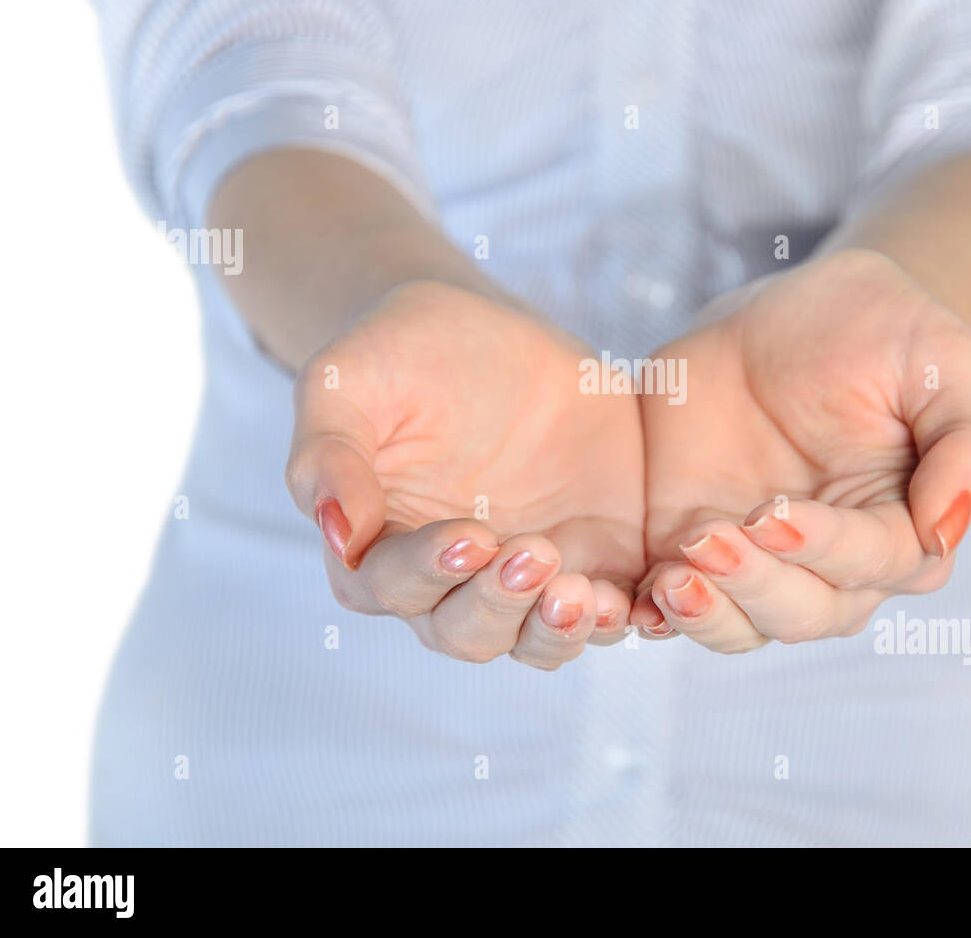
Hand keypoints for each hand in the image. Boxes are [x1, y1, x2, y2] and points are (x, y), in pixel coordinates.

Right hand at [285, 281, 644, 668]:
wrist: (490, 331)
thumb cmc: (400, 352)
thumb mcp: (347, 381)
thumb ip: (328, 453)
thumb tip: (334, 534)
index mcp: (379, 548)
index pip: (393, 588)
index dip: (428, 574)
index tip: (469, 536)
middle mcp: (451, 581)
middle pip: (468, 632)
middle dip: (501, 608)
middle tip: (537, 558)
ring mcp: (527, 575)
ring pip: (538, 639)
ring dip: (560, 631)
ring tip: (589, 596)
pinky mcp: (595, 556)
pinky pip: (610, 609)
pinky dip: (624, 616)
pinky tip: (642, 597)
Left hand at [634, 249, 970, 651]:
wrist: (792, 310)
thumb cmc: (884, 329)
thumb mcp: (942, 360)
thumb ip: (965, 443)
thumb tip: (949, 529)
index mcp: (902, 528)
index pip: (872, 565)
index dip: (825, 549)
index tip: (775, 514)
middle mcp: (832, 563)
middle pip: (803, 613)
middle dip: (754, 588)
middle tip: (706, 540)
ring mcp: (758, 560)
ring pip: (740, 625)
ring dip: (704, 615)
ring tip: (668, 578)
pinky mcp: (691, 545)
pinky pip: (674, 603)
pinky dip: (654, 613)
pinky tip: (632, 601)